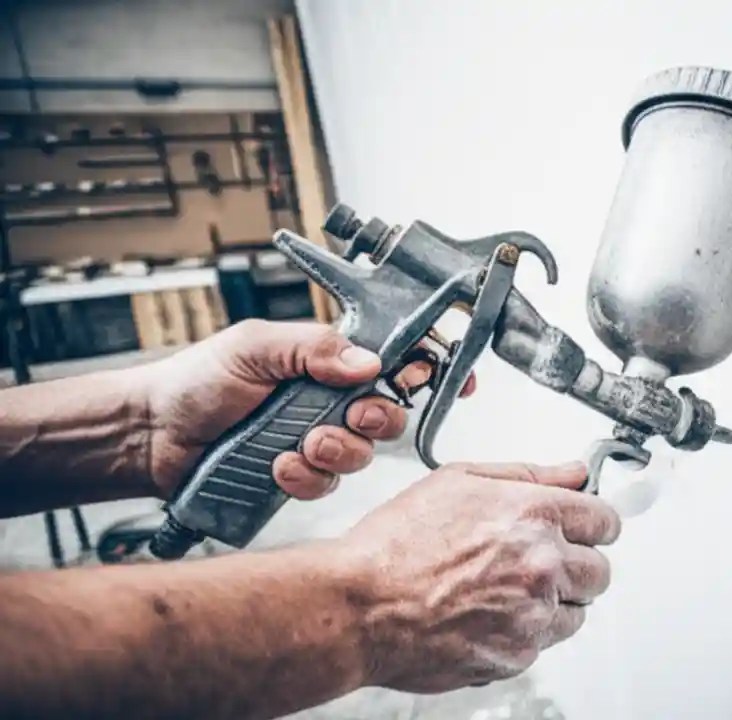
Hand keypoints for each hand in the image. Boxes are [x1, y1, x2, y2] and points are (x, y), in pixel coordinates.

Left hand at [144, 319, 474, 499]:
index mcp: (326, 361)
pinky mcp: (297, 478)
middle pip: (389, 413)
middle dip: (378, 417)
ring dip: (337, 451)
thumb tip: (368, 361)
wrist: (151, 434)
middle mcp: (329, 401)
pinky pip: (325, 485)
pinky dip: (305, 478)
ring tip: (302, 445)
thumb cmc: (196, 380)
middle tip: (353, 416)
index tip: (438, 379)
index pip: (392, 360)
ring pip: (361, 455)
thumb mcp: (255, 347)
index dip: (424, 369)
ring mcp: (315, 441)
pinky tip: (276, 467)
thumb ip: (312, 348)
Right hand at [337, 461, 620, 692]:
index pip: (605, 520)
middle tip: (541, 561)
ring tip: (506, 590)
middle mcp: (542, 564)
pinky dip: (525, 631)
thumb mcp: (458, 481)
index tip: (585, 527)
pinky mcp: (517, 654)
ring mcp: (533, 613)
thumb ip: (527, 474)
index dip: (593, 523)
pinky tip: (488, 614)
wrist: (358, 606)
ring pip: (578, 611)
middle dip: (577, 564)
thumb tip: (573, 473)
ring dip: (555, 601)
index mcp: (534, 515)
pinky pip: (544, 642)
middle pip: (600, 570)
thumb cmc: (395, 545)